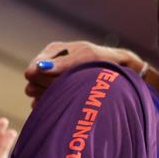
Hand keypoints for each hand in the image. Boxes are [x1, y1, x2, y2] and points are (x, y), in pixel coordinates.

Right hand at [24, 40, 158, 104]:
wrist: (124, 74)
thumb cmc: (107, 63)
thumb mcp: (87, 59)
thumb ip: (62, 64)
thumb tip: (37, 68)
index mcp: (55, 50)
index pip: (34, 69)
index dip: (42, 79)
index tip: (57, 85)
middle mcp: (52, 64)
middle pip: (34, 82)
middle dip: (47, 88)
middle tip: (69, 90)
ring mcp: (55, 79)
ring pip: (39, 93)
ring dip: (50, 98)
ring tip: (70, 97)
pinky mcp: (60, 93)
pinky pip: (45, 103)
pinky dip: (52, 105)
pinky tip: (65, 107)